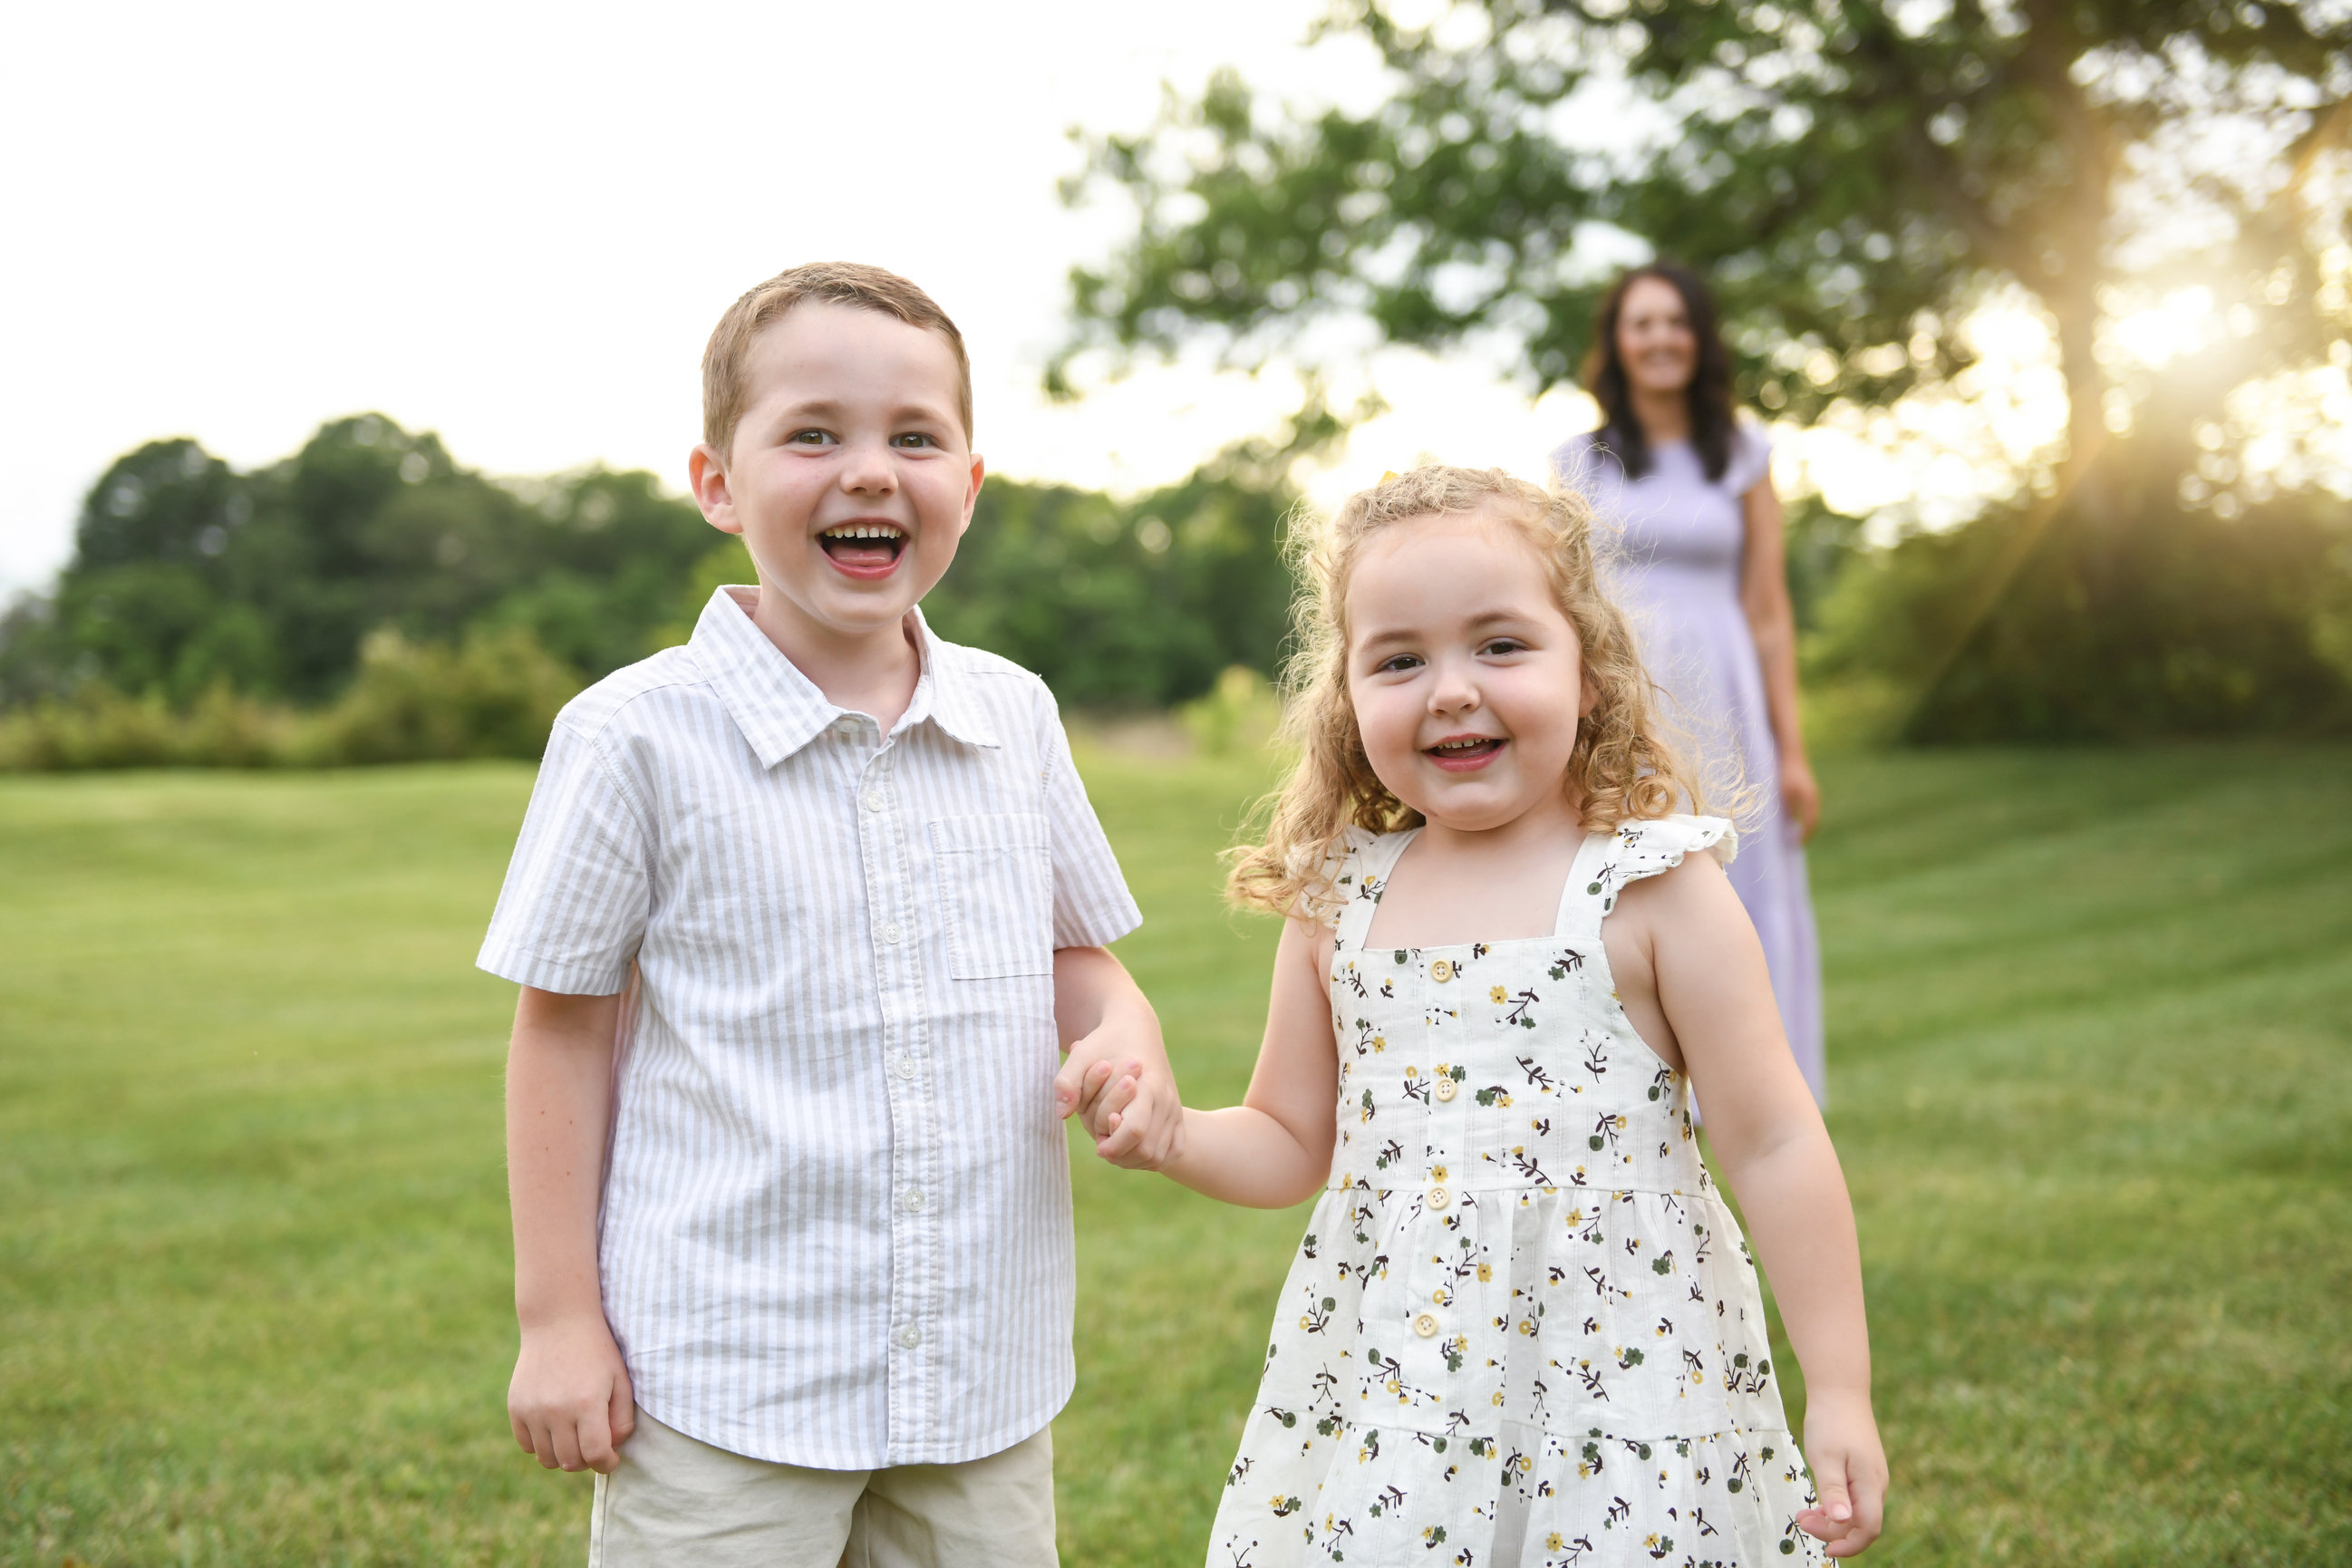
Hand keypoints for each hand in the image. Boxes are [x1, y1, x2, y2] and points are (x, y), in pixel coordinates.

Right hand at [509, 1313, 634, 1474]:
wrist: (558, 1322)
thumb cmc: (596, 1351)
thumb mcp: (620, 1380)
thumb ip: (622, 1419)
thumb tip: (611, 1450)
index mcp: (587, 1403)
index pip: (595, 1455)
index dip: (606, 1463)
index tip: (611, 1459)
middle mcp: (556, 1410)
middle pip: (570, 1462)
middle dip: (586, 1460)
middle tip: (593, 1446)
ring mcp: (532, 1410)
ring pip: (547, 1459)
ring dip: (563, 1456)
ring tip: (574, 1437)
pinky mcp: (515, 1408)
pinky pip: (527, 1445)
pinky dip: (541, 1444)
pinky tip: (554, 1427)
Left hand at [1054, 1016, 1183, 1171]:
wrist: (1136, 1029)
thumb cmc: (1105, 1043)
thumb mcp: (1082, 1055)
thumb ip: (1067, 1082)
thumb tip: (1062, 1114)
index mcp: (1147, 1084)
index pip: (1135, 1129)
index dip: (1114, 1145)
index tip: (1097, 1145)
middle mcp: (1166, 1099)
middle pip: (1148, 1149)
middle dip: (1121, 1155)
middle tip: (1102, 1143)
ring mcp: (1175, 1109)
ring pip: (1159, 1156)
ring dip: (1133, 1160)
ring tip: (1114, 1144)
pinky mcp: (1178, 1116)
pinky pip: (1171, 1152)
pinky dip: (1150, 1158)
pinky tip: (1131, 1147)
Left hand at [1780, 754, 1821, 841]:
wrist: (1790, 751)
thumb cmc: (1785, 772)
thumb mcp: (1784, 793)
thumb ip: (1787, 809)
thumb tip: (1789, 826)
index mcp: (1810, 800)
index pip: (1811, 823)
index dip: (1804, 835)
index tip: (1797, 845)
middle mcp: (1813, 797)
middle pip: (1813, 819)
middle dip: (1806, 832)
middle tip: (1797, 844)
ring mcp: (1811, 791)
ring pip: (1810, 813)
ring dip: (1804, 824)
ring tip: (1795, 834)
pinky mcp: (1805, 787)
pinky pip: (1806, 806)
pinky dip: (1802, 815)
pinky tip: (1791, 819)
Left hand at [1795, 1389, 1885, 1556]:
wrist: (1839, 1390)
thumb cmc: (1830, 1422)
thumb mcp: (1825, 1457)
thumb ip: (1833, 1490)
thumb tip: (1842, 1520)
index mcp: (1871, 1484)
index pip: (1869, 1529)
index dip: (1849, 1545)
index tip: (1822, 1548)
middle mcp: (1876, 1484)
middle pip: (1862, 1524)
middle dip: (1832, 1530)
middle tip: (1801, 1520)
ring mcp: (1871, 1477)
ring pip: (1856, 1512)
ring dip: (1831, 1519)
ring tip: (1803, 1513)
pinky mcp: (1863, 1469)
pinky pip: (1854, 1499)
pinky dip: (1836, 1506)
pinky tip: (1817, 1502)